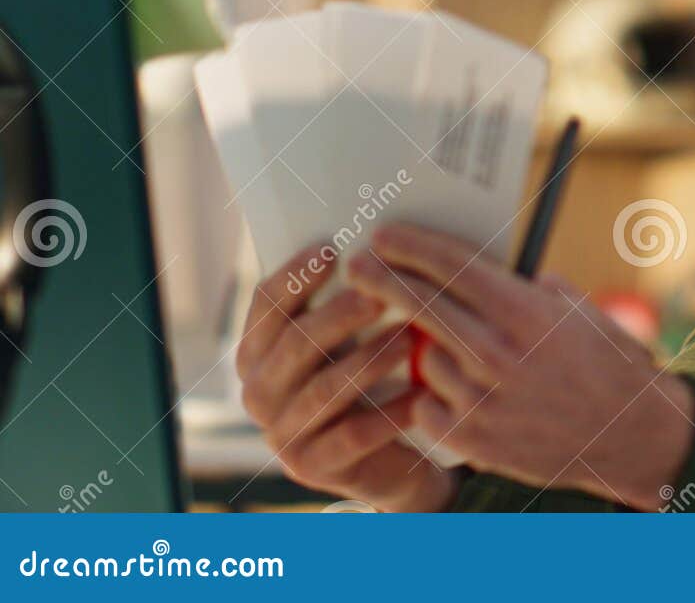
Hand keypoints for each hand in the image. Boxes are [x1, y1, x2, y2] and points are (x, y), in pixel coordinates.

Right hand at [235, 245, 462, 511]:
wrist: (384, 458)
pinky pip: (352, 435)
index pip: (266, 305)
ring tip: (408, 337)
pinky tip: (422, 393)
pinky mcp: (312, 468)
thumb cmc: (366, 381)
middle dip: (338, 316)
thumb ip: (345, 299)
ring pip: (324, 390)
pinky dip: (389, 413)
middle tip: (380, 294)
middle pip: (295, 344)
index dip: (295, 275)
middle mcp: (258, 393)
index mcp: (257, 353)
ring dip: (368, 361)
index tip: (331, 248)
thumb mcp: (347, 340)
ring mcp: (282, 435)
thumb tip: (374, 241)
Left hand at [347, 223, 694, 511]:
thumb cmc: (605, 363)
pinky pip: (428, 404)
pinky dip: (436, 397)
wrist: (629, 436)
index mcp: (526, 311)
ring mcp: (483, 397)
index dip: (411, 246)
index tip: (383, 234)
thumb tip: (475, 270)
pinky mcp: (473, 438)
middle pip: (419, 304)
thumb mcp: (576, 309)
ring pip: (422, 357)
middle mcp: (499, 351)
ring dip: (427, 349)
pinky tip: (463, 393)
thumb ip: (524, 289)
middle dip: (381, 279)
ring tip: (456, 353)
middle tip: (357, 266)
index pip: (452, 266)